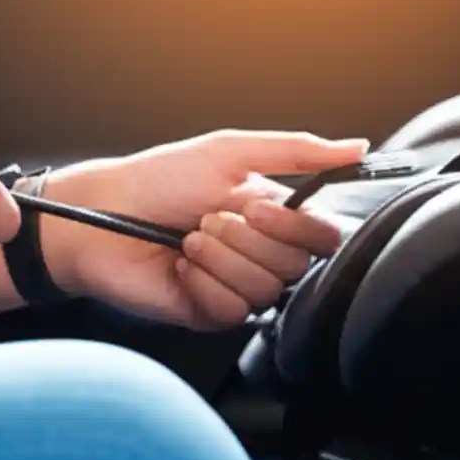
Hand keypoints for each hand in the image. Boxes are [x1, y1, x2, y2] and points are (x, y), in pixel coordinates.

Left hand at [37, 130, 367, 328]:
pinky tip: (181, 267)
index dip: (294, 227)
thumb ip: (296, 151)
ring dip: (222, 259)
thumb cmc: (158, 179)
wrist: (103, 216)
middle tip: (209, 218)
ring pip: (265, 289)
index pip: (321, 236)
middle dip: (247, 238)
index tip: (255, 206)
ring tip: (189, 240)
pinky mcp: (210, 314)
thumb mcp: (230, 151)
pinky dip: (204, 283)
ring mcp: (236, 285)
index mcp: (272, 215)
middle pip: (295, 265)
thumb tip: (356, 146)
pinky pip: (233, 311)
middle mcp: (259, 252)